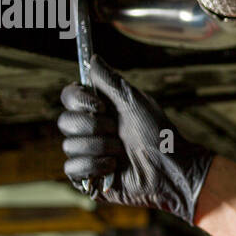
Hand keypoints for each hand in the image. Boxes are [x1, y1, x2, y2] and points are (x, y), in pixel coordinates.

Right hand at [58, 55, 213, 224]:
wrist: (171, 170)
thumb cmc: (160, 135)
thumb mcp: (135, 103)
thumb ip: (111, 81)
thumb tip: (94, 57)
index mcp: (100, 110)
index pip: (69, 97)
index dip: (78, 100)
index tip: (100, 106)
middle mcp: (90, 131)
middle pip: (64, 121)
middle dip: (94, 127)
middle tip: (117, 131)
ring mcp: (88, 154)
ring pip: (69, 146)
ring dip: (100, 148)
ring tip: (121, 152)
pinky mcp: (88, 178)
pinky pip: (71, 169)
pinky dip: (94, 167)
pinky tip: (113, 169)